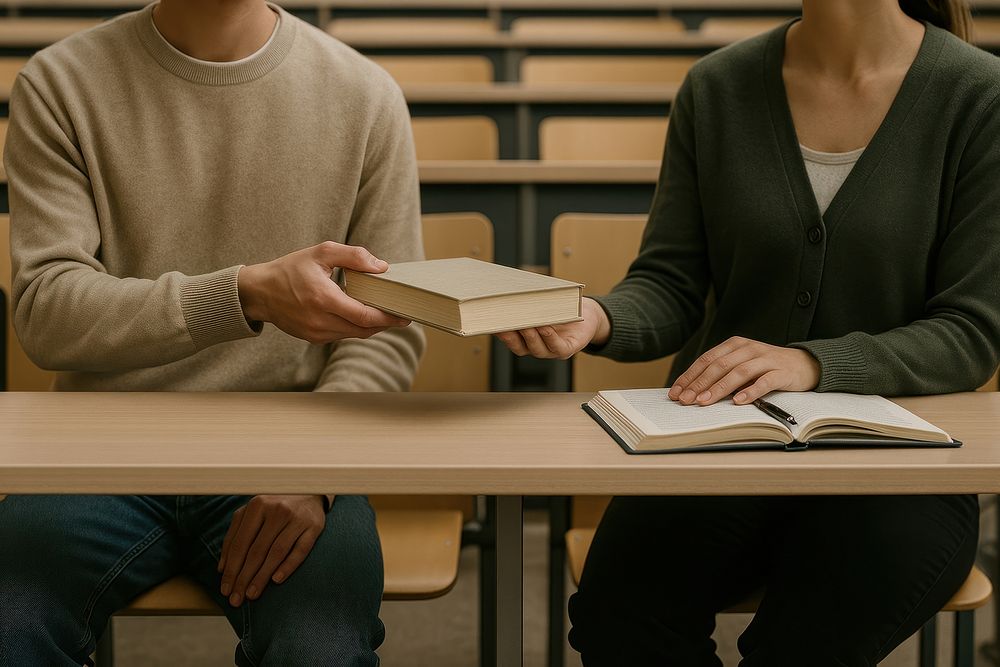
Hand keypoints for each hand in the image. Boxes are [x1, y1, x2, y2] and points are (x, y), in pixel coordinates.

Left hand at [218, 494, 327, 606]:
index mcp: (257, 506)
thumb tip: (222, 568)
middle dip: (244, 578)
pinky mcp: (314, 526)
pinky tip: (276, 580)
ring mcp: (297, 518)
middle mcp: (277, 510)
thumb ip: (235, 535)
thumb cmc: (275, 507)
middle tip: (236, 599)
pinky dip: (288, 566)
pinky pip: (300, 550)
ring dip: (262, 577)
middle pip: (256, 550)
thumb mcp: (252, 513)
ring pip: (276, 553)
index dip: (231, 569)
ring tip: (252, 594)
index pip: (240, 544)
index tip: (225, 589)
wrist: (309, 491)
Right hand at [238, 241, 409, 343]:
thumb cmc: (291, 269)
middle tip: (402, 316)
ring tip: (385, 315)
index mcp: (323, 298)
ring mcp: (316, 333)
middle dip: (385, 324)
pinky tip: (362, 316)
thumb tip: (382, 267)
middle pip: (364, 329)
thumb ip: (354, 256)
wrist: (260, 292)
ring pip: (355, 335)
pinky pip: (342, 335)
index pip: (364, 316)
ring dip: (371, 327)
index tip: (404, 314)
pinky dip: (355, 327)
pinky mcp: (313, 338)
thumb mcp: (322, 252)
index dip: (388, 318)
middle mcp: (320, 321)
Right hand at [495, 297, 609, 358]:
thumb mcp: (541, 306)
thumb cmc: (560, 309)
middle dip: (512, 336)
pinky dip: (549, 338)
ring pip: (537, 348)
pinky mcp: (568, 350)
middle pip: (520, 347)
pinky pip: (556, 346)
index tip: (491, 323)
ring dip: (530, 336)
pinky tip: (545, 327)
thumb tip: (507, 288)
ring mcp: (551, 351)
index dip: (500, 333)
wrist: (586, 315)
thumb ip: (527, 302)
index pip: (510, 339)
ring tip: (525, 324)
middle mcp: (537, 348)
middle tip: (505, 324)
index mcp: (526, 340)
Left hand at [668, 337, 819, 405]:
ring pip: (738, 373)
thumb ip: (722, 373)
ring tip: (705, 401)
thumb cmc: (766, 368)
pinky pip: (765, 382)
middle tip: (685, 400)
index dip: (690, 376)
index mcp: (734, 345)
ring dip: (719, 388)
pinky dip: (751, 391)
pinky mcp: (782, 372)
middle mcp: (748, 348)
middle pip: (719, 366)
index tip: (676, 392)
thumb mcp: (742, 365)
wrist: (805, 364)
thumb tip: (692, 391)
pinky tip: (738, 401)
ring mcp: (766, 359)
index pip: (707, 360)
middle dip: (699, 384)